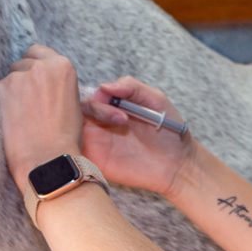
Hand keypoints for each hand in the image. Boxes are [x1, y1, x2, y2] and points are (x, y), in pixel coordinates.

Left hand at [0, 45, 84, 188]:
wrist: (48, 158)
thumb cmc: (64, 137)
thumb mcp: (72, 101)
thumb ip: (57, 83)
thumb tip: (42, 80)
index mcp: (62, 66)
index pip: (39, 51)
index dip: (35, 65)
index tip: (33, 78)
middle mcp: (41, 66)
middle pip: (23, 62)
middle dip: (23, 77)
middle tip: (26, 100)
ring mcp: (19, 76)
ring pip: (10, 76)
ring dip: (12, 89)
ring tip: (19, 113)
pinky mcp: (2, 89)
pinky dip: (2, 101)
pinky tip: (10, 118)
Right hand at [79, 76, 196, 198]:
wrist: (179, 164)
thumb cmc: (170, 131)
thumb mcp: (154, 99)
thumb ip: (130, 87)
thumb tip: (104, 86)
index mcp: (111, 107)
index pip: (90, 96)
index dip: (99, 98)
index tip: (122, 108)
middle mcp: (100, 123)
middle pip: (77, 111)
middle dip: (96, 110)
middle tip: (122, 120)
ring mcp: (96, 143)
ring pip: (72, 130)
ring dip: (87, 128)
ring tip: (118, 130)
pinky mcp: (97, 162)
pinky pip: (75, 154)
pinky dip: (77, 148)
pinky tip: (99, 146)